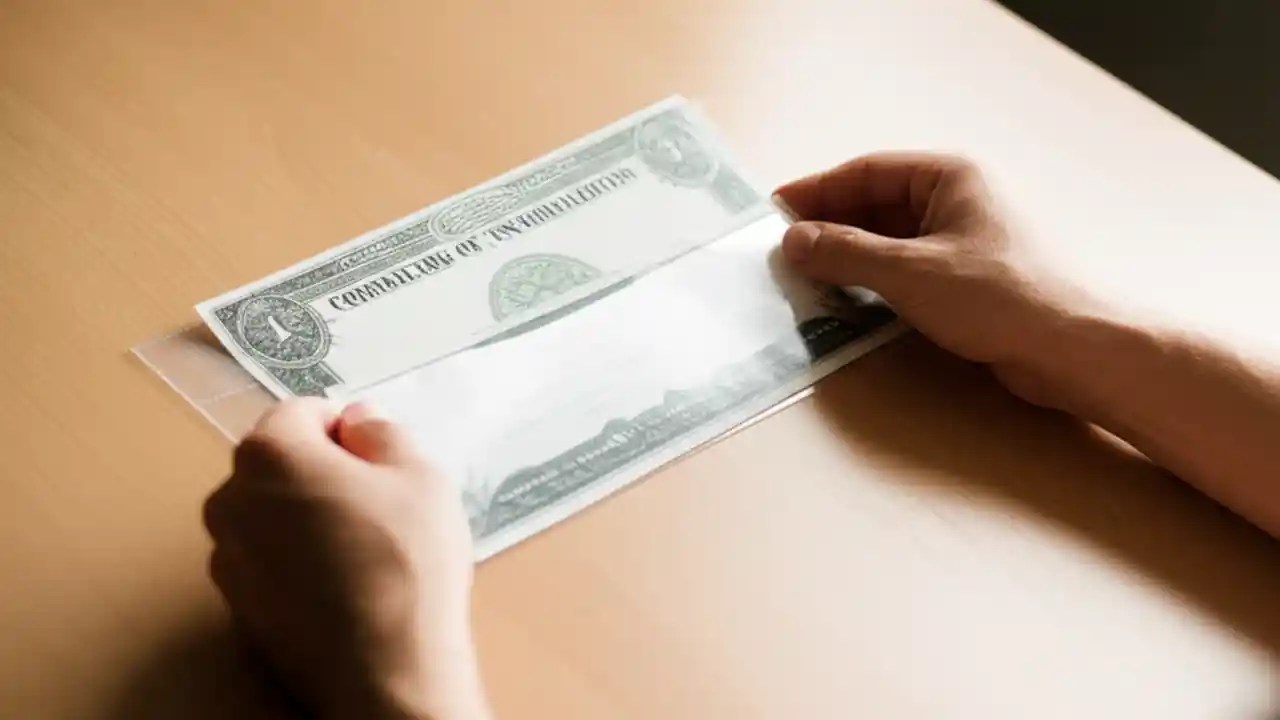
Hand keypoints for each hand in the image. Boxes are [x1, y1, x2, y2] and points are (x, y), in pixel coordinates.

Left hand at [203, 399, 488, 719]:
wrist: (387, 670)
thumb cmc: (406, 563)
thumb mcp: (419, 476)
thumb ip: (382, 433)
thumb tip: (357, 421)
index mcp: (268, 454)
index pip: (303, 412)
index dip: (347, 428)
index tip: (380, 461)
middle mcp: (229, 500)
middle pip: (279, 463)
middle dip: (323, 471)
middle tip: (378, 504)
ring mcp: (226, 559)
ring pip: (272, 514)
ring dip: (308, 517)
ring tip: (364, 550)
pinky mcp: (237, 608)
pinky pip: (269, 562)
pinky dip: (298, 562)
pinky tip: (344, 585)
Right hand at [776, 152, 1095, 406]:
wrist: (1072, 349)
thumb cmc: (999, 296)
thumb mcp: (910, 271)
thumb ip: (846, 253)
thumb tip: (793, 241)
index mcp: (948, 176)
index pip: (866, 172)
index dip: (817, 190)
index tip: (773, 213)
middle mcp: (955, 200)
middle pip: (875, 204)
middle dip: (828, 227)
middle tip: (782, 252)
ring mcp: (961, 241)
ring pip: (887, 240)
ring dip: (847, 257)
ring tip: (804, 278)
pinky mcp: (965, 281)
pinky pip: (903, 270)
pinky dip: (871, 281)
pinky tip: (844, 300)